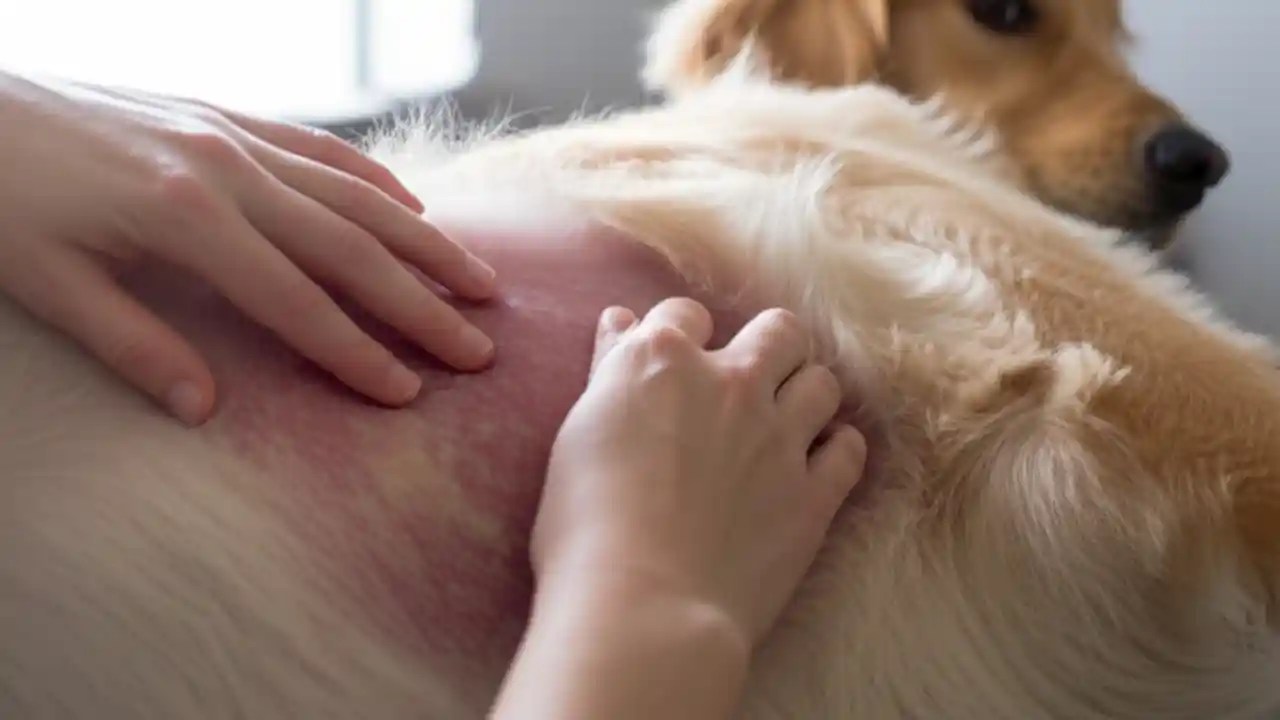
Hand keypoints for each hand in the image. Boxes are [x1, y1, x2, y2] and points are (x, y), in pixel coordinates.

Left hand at [0, 71, 495, 424]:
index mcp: (185, 216)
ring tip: (479, 282)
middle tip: (477, 350)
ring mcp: (233, 134)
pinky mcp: (227, 115)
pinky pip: (321, 148)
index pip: (294, 300)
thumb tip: (205, 410)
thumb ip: (133, 346)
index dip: (355, 351)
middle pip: (349, 247)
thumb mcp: (47, 283)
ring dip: (422, 242)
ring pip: (354, 194)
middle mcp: (228, 168)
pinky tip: (413, 210)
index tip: (407, 393)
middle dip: (419, 304)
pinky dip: (374, 181)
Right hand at [535, 298, 866, 646]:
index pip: (685, 313)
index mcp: (662, 362)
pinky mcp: (813, 493)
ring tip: (786, 424)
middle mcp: (729, 384)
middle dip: (768, 347)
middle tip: (749, 384)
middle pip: (778, 330)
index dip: (682, 334)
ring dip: (807, 395)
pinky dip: (838, 451)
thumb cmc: (584, 527)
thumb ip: (609, 370)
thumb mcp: (578, 433)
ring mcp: (779, 437)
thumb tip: (621, 323)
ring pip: (823, 383)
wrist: (641, 605)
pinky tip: (816, 465)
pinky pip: (849, 450)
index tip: (678, 362)